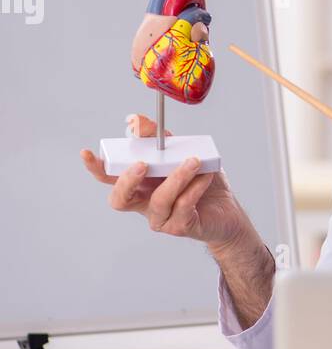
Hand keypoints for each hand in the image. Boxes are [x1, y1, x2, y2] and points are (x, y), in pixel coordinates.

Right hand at [80, 113, 246, 249]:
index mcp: (139, 185)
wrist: (227, 211)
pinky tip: (205, 176)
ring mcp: (160, 218)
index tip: (87, 152)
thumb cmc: (200, 182)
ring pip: (159, 201)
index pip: (110, 177)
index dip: (96, 167)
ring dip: (176, 178)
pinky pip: (182, 207)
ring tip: (193, 162)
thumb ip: (158, 138)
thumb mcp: (180, 153)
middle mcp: (144, 203)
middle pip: (120, 199)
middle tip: (143, 164)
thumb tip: (135, 120)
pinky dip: (194, 189)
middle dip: (128, 181)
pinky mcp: (179, 227)